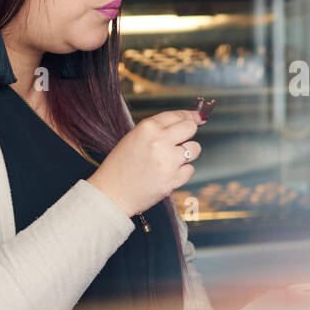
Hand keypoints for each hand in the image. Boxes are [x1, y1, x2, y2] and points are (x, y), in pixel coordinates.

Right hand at [87, 109, 202, 216]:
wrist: (111, 194)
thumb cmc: (120, 167)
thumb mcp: (133, 138)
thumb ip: (158, 129)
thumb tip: (186, 121)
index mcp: (147, 128)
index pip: (176, 115)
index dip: (190, 116)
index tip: (198, 117)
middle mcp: (159, 141)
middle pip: (190, 128)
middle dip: (189, 133)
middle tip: (183, 140)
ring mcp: (168, 160)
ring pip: (195, 149)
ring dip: (187, 153)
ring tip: (170, 160)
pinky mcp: (174, 178)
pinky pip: (190, 169)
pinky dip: (182, 172)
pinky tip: (167, 174)